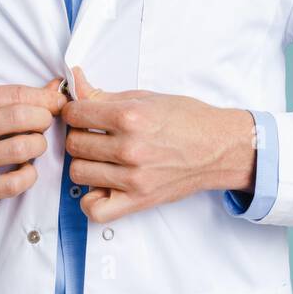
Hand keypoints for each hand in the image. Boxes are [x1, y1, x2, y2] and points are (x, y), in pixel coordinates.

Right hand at [0, 79, 67, 210]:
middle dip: (44, 119)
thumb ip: (7, 98)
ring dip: (39, 145)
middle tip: (44, 124)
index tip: (56, 102)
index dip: (43, 97)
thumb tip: (53, 89)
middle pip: (21, 118)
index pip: (14, 94)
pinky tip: (25, 169)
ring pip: (22, 148)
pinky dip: (29, 175)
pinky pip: (14, 182)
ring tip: (34, 145)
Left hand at [61, 66, 256, 222]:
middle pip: (73, 143)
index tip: (82, 114)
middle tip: (95, 134)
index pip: (75, 114)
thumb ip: (105, 95)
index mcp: (130, 116)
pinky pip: (95, 209)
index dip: (74, 111)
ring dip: (86, 163)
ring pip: (78, 172)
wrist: (219, 147)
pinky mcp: (138, 200)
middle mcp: (130, 147)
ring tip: (101, 158)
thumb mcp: (147, 97)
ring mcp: (133, 177)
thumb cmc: (188, 120)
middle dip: (80, 135)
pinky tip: (103, 184)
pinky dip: (92, 199)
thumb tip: (75, 84)